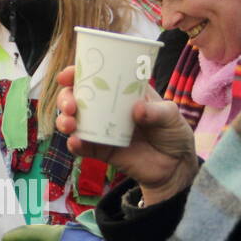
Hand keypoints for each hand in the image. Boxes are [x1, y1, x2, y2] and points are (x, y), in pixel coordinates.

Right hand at [55, 65, 198, 205]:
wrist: (176, 166)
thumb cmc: (173, 132)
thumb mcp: (171, 115)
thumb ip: (155, 112)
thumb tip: (136, 109)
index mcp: (122, 92)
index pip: (95, 78)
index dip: (77, 74)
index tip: (67, 76)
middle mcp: (107, 109)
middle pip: (77, 98)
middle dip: (65, 98)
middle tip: (71, 105)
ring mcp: (102, 130)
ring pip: (74, 122)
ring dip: (64, 120)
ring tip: (70, 123)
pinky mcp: (102, 151)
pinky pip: (83, 147)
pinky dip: (75, 145)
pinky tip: (75, 142)